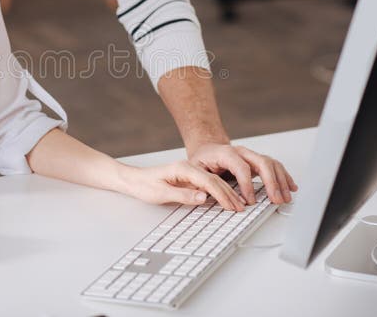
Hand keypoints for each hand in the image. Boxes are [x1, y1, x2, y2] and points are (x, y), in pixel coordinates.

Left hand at [121, 161, 247, 210]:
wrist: (134, 179)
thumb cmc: (144, 185)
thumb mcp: (161, 193)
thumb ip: (182, 195)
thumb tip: (203, 197)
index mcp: (183, 169)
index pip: (208, 181)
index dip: (222, 194)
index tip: (232, 205)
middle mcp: (189, 168)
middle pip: (215, 180)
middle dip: (230, 194)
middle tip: (242, 208)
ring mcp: (191, 172)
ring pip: (215, 180)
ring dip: (229, 192)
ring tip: (241, 204)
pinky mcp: (191, 177)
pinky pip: (210, 183)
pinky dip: (222, 190)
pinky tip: (230, 197)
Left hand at [188, 143, 297, 205]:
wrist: (206, 150)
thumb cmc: (201, 161)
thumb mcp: (194, 171)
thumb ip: (203, 184)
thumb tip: (211, 198)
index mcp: (225, 153)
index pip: (241, 167)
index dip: (247, 185)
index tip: (250, 201)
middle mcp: (241, 152)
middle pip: (262, 162)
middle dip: (271, 183)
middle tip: (275, 200)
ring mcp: (251, 156)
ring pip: (271, 164)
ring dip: (281, 181)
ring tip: (285, 198)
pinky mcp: (257, 162)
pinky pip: (274, 167)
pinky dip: (284, 177)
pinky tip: (291, 187)